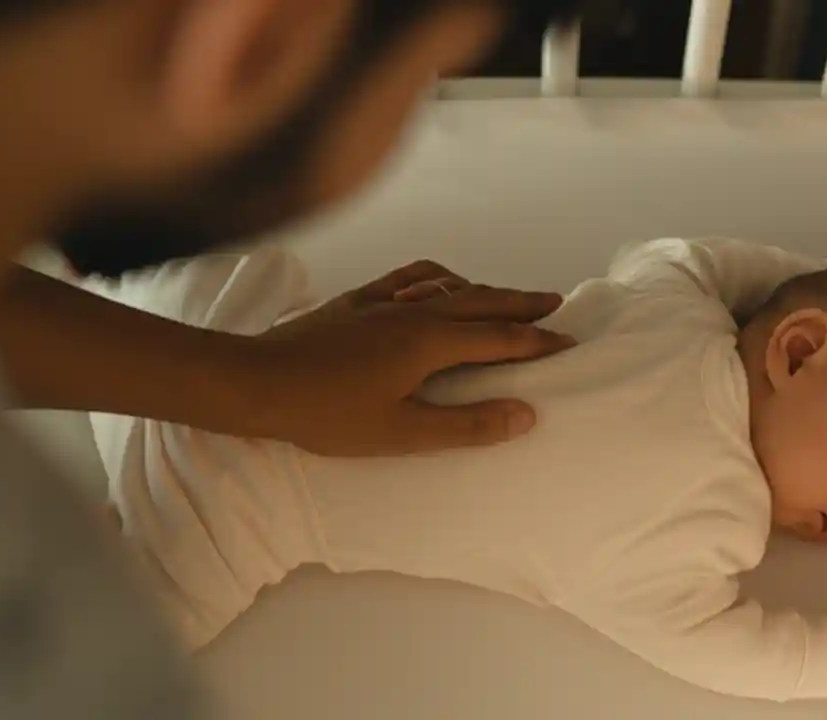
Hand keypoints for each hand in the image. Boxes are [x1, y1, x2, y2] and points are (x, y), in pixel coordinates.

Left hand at [237, 260, 574, 455]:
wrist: (256, 380)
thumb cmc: (327, 414)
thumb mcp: (402, 433)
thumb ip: (466, 425)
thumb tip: (526, 413)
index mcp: (431, 343)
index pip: (500, 339)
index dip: (538, 342)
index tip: (570, 344)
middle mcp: (415, 311)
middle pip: (482, 301)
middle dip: (522, 304)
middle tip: (557, 303)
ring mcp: (385, 300)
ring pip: (449, 286)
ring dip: (485, 290)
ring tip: (506, 296)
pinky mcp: (358, 299)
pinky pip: (411, 277)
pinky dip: (438, 277)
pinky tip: (440, 282)